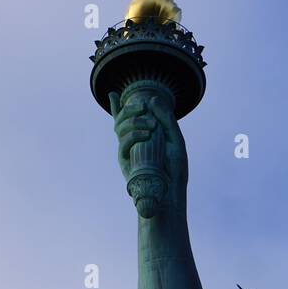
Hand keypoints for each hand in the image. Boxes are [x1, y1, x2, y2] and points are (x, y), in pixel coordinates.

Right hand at [109, 89, 187, 210]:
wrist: (171, 194)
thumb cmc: (175, 170)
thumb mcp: (175, 140)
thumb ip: (166, 120)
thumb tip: (152, 99)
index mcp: (143, 137)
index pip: (127, 120)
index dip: (116, 108)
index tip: (112, 94)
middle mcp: (132, 144)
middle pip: (121, 121)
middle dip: (129, 109)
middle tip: (142, 106)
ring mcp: (127, 152)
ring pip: (119, 129)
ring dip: (133, 121)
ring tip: (150, 125)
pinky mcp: (125, 163)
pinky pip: (123, 144)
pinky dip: (133, 135)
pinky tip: (146, 134)